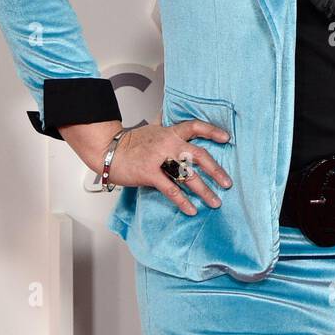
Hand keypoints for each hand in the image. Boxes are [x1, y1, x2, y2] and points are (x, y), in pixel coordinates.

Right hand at [61, 119, 232, 215]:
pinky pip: (170, 189)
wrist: (107, 150)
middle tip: (228, 183)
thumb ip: (167, 130)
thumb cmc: (130, 143)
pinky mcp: (149, 173)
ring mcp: (159, 159)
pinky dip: (182, 201)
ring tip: (215, 202)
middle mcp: (168, 143)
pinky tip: (192, 210)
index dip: (212, 131)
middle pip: (198, 155)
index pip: (195, 126)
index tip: (227, 138)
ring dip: (204, 190)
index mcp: (170, 132)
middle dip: (216, 170)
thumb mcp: (152, 130)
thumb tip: (177, 125)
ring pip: (187, 175)